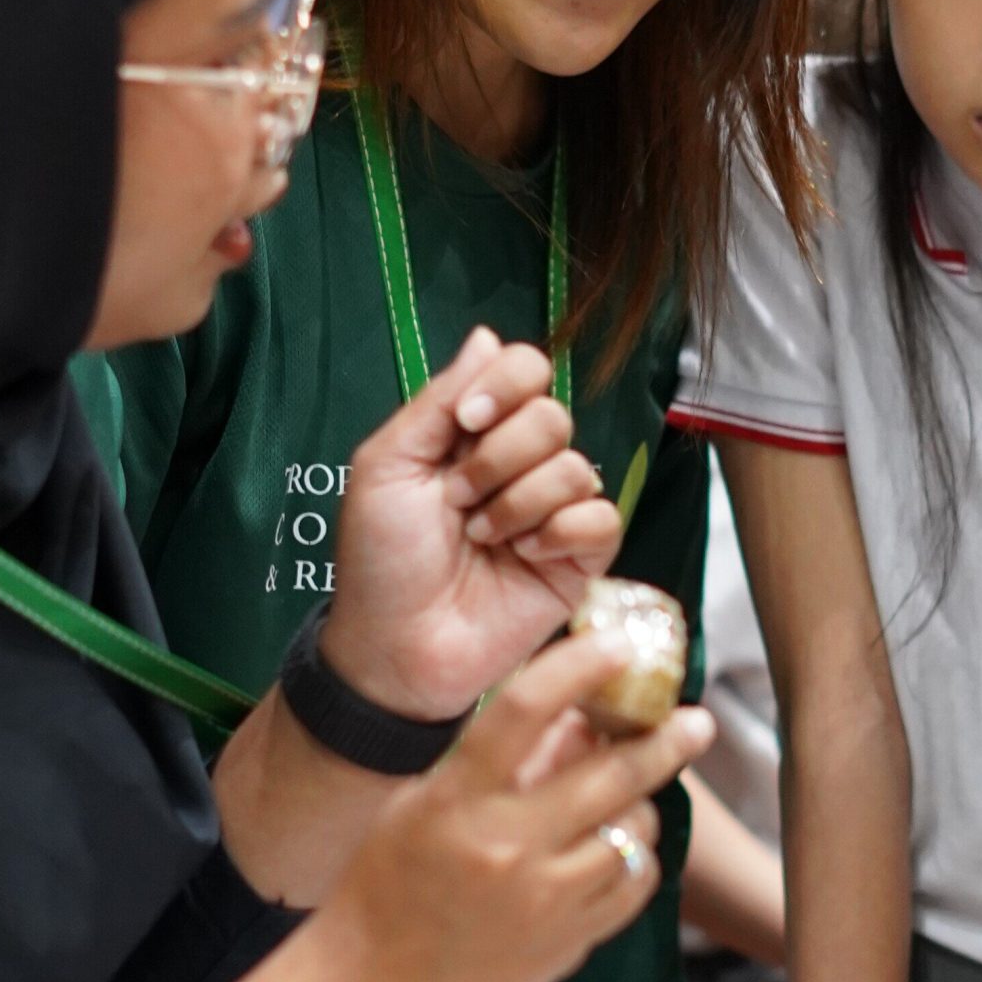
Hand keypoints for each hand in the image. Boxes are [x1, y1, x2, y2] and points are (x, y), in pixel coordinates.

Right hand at [307, 634, 715, 981]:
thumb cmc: (385, 887)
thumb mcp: (424, 804)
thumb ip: (498, 760)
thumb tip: (574, 718)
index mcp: (457, 800)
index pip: (525, 709)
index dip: (580, 667)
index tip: (619, 644)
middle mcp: (507, 847)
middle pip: (610, 774)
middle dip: (666, 741)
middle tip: (697, 722)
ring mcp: (544, 901)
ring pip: (634, 832)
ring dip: (640, 804)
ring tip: (631, 795)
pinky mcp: (567, 945)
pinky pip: (634, 888)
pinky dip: (637, 859)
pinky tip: (623, 847)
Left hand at [325, 327, 623, 719]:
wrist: (395, 646)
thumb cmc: (381, 557)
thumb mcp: (389, 464)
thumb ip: (440, 398)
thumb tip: (488, 334)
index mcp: (476, 432)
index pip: (526, 368)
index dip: (504, 386)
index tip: (464, 423)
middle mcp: (521, 462)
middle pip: (552, 414)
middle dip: (498, 459)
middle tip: (458, 500)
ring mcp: (554, 510)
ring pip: (575, 466)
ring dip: (517, 504)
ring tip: (480, 539)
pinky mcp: (580, 558)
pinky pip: (600, 517)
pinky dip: (557, 533)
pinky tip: (522, 557)